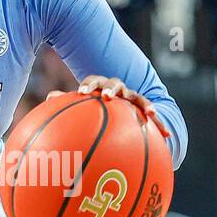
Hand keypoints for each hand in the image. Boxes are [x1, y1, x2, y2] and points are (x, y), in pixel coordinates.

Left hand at [47, 76, 171, 138]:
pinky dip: (159, 124)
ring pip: (138, 97)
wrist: (116, 111)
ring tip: (149, 112)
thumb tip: (48, 98)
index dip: (89, 86)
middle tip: (108, 96)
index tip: (82, 93)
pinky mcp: (144, 111)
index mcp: (99, 87)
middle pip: (115, 83)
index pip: (93, 81)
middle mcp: (117, 89)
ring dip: (144, 103)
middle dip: (112, 89)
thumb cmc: (93, 110)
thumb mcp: (80, 109)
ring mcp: (132, 98)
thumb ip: (66, 104)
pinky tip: (167, 135)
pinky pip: (153, 118)